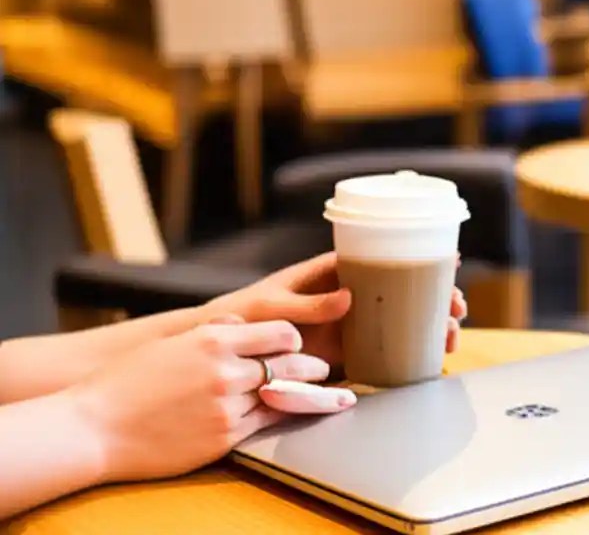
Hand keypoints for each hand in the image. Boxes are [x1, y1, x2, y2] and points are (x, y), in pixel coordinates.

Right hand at [69, 319, 354, 483]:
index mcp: (214, 339)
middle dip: (310, 367)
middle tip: (323, 369)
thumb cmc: (125, 381)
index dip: (293, 339)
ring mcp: (228, 406)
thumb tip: (240, 323)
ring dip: (302, 394)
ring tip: (322, 393)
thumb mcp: (171, 342)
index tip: (298, 344)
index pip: (280, 333)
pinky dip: (276, 416)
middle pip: (290, 364)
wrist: (92, 426)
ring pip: (281, 396)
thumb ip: (211, 330)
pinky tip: (288, 413)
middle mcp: (227, 370)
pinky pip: (263, 423)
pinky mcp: (224, 437)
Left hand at [203, 252, 468, 365]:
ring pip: (400, 321)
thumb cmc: (245, 314)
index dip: (421, 259)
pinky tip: (430, 362)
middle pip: (403, 291)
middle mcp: (348, 295)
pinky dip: (409, 355)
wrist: (223, 351)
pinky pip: (383, 351)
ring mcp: (349, 324)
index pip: (385, 259)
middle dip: (436, 299)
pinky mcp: (344, 353)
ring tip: (450, 340)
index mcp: (334, 272)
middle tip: (457, 312)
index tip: (451, 264)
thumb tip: (349, 298)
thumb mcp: (275, 303)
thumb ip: (310, 303)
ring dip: (429, 328)